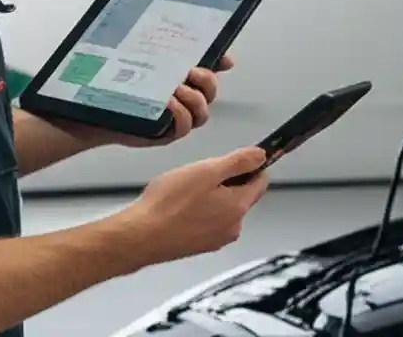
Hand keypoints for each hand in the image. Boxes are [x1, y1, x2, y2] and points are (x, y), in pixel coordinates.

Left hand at [54, 55, 234, 148]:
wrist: (89, 108)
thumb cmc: (112, 83)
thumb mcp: (133, 55)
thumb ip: (153, 44)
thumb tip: (168, 22)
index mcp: (179, 79)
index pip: (209, 70)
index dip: (221, 63)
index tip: (225, 58)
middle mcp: (181, 100)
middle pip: (210, 93)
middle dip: (207, 81)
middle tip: (190, 71)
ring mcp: (174, 118)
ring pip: (202, 113)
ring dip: (194, 100)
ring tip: (177, 90)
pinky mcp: (164, 134)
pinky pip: (182, 128)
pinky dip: (179, 115)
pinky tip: (167, 104)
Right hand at [122, 147, 269, 263]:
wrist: (140, 237)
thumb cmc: (168, 205)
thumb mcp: (206, 171)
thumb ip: (238, 162)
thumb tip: (261, 156)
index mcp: (239, 206)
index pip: (261, 181)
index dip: (251, 165)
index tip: (238, 158)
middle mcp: (233, 226)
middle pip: (242, 195)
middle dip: (226, 182)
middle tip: (199, 175)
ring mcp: (217, 239)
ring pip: (224, 209)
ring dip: (211, 197)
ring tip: (184, 193)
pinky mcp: (200, 246)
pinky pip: (208, 222)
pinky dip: (199, 212)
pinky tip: (178, 208)